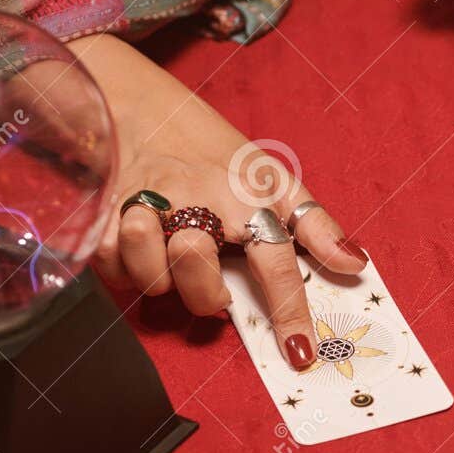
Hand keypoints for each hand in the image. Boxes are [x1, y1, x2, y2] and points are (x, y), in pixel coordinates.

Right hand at [71, 35, 367, 370]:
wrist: (130, 99)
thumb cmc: (209, 147)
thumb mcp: (270, 177)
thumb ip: (315, 224)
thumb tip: (355, 264)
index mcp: (246, 197)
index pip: (277, 261)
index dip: (290, 311)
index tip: (300, 352)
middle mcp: (196, 201)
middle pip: (200, 273)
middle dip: (205, 295)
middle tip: (211, 288)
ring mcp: (144, 205)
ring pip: (150, 274)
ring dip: (160, 279)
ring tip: (168, 259)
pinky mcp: (98, 211)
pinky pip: (108, 264)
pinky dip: (121, 269)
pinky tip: (135, 252)